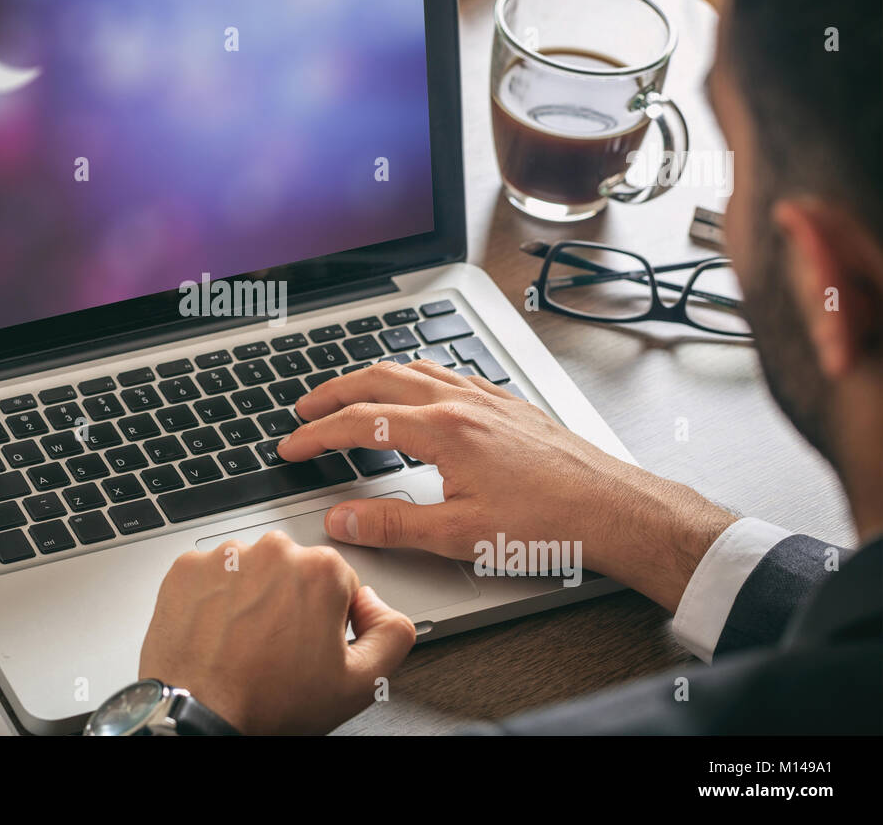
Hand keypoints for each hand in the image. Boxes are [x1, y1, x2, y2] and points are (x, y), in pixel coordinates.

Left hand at [139, 531, 415, 734]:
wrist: (200, 715)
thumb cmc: (269, 702)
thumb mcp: (359, 683)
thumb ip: (392, 634)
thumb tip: (379, 606)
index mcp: (321, 570)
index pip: (339, 582)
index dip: (329, 618)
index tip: (312, 643)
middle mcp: (274, 551)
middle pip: (294, 571)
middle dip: (291, 602)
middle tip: (278, 647)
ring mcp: (226, 556)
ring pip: (252, 570)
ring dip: (252, 597)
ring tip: (244, 642)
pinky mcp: (188, 567)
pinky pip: (211, 575)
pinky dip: (214, 597)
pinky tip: (218, 631)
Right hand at [276, 360, 736, 611]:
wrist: (614, 509)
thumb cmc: (549, 523)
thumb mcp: (458, 535)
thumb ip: (391, 525)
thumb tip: (341, 521)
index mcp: (442, 430)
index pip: (359, 424)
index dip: (316, 435)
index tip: (291, 447)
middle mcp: (461, 402)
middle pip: (378, 379)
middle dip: (333, 392)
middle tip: (304, 408)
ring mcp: (486, 397)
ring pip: (413, 368)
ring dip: (371, 378)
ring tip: (349, 393)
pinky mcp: (507, 404)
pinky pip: (448, 372)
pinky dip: (415, 375)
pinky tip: (419, 390)